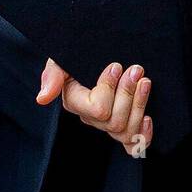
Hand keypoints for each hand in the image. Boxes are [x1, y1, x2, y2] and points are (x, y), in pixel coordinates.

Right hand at [37, 58, 152, 156]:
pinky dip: (143, 136)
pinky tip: (148, 119)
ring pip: (125, 132)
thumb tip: (42, 99)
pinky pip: (133, 145)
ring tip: (145, 82)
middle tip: (136, 69)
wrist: (100, 47)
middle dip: (128, 93)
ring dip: (139, 106)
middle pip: (114, 122)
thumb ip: (53, 74)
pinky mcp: (126, 126)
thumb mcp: (63, 57)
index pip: (97, 109)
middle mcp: (91, 117)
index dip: (109, 88)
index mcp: (75, 102)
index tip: (116, 65)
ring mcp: (109, 123)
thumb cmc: (79, 51)